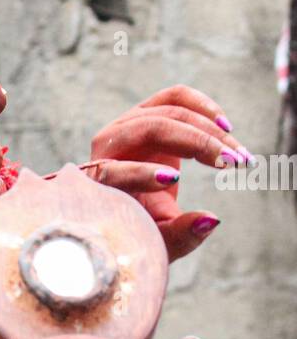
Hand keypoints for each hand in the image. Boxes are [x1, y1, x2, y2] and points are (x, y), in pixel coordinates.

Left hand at [83, 86, 251, 261]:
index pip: (113, 171)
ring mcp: (127, 124)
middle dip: (196, 143)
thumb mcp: (161, 241)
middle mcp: (108, 146)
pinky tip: (226, 126)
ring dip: (209, 128)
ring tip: (237, 154)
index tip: (173, 180)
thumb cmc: (144, 229)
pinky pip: (175, 97)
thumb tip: (212, 219)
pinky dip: (203, 106)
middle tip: (234, 163)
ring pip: (168, 110)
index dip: (140, 173)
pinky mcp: (146, 112)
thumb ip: (181, 235)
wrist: (134, 207)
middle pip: (150, 129)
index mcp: (100, 183)